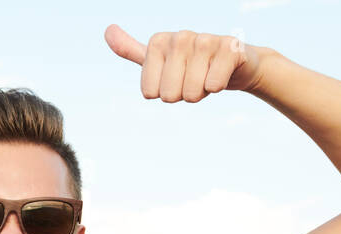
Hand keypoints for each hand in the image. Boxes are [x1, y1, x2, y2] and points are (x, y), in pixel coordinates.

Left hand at [105, 23, 265, 102]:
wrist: (233, 64)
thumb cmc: (189, 65)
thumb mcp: (157, 59)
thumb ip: (130, 49)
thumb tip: (108, 30)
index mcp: (159, 42)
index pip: (150, 92)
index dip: (163, 94)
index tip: (173, 79)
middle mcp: (181, 37)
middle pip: (169, 95)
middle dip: (181, 95)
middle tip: (191, 79)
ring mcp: (206, 40)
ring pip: (191, 92)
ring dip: (200, 92)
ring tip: (206, 76)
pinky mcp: (229, 47)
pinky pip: (214, 85)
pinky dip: (217, 87)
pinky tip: (221, 74)